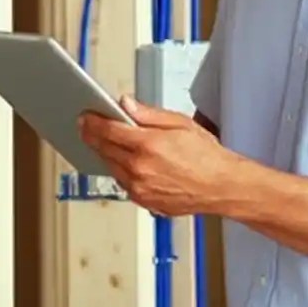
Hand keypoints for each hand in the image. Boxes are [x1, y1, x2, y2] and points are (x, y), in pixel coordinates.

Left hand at [78, 95, 236, 216]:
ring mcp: (140, 188)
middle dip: (92, 136)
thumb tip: (127, 104)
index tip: (84, 116)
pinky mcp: (144, 201)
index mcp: (148, 145)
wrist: (222, 187)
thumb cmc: (208, 157)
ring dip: (104, 153)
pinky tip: (122, 161)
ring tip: (102, 142)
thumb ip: (149, 114)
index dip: (92, 121)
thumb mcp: (181, 124)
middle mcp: (140, 168)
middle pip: (104, 149)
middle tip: (85, 126)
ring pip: (110, 167)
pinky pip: (123, 183)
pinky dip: (119, 170)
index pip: (108, 130)